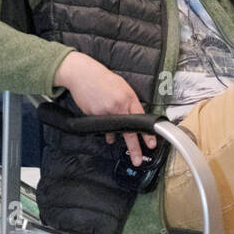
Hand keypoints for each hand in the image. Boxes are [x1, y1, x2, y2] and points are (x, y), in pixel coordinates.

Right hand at [53, 52, 156, 166]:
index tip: (151, 144)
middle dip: (134, 147)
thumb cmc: (103, 79)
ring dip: (114, 136)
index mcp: (128, 98)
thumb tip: (134, 116)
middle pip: (128, 131)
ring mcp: (105, 112)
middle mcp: (118, 106)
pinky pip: (101, 126)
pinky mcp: (94, 115)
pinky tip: (104, 129)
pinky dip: (104, 128)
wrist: (83, 74)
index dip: (146, 133)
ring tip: (115, 142)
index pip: (141, 118)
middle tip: (137, 159)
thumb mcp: (122, 87)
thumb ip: (129, 102)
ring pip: (113, 130)